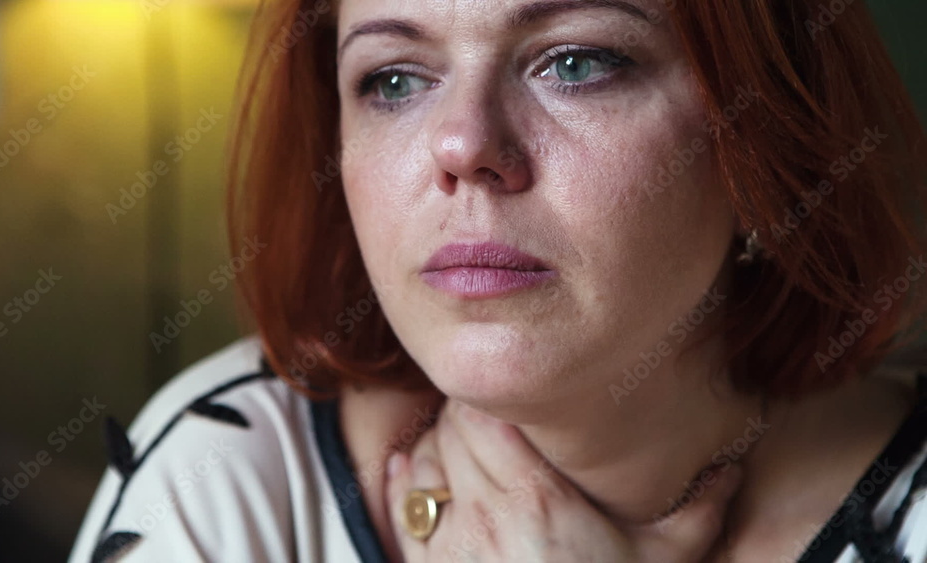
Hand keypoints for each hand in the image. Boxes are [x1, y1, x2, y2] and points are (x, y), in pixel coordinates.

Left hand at [384, 400, 742, 562]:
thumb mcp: (664, 562)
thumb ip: (699, 511)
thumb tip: (730, 470)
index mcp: (536, 500)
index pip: (486, 415)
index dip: (492, 398)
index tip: (510, 399)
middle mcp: (483, 516)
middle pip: (451, 430)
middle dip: (467, 416)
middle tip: (491, 415)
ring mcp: (449, 546)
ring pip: (424, 461)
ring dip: (438, 444)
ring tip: (461, 441)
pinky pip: (402, 507)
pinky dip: (405, 481)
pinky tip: (414, 468)